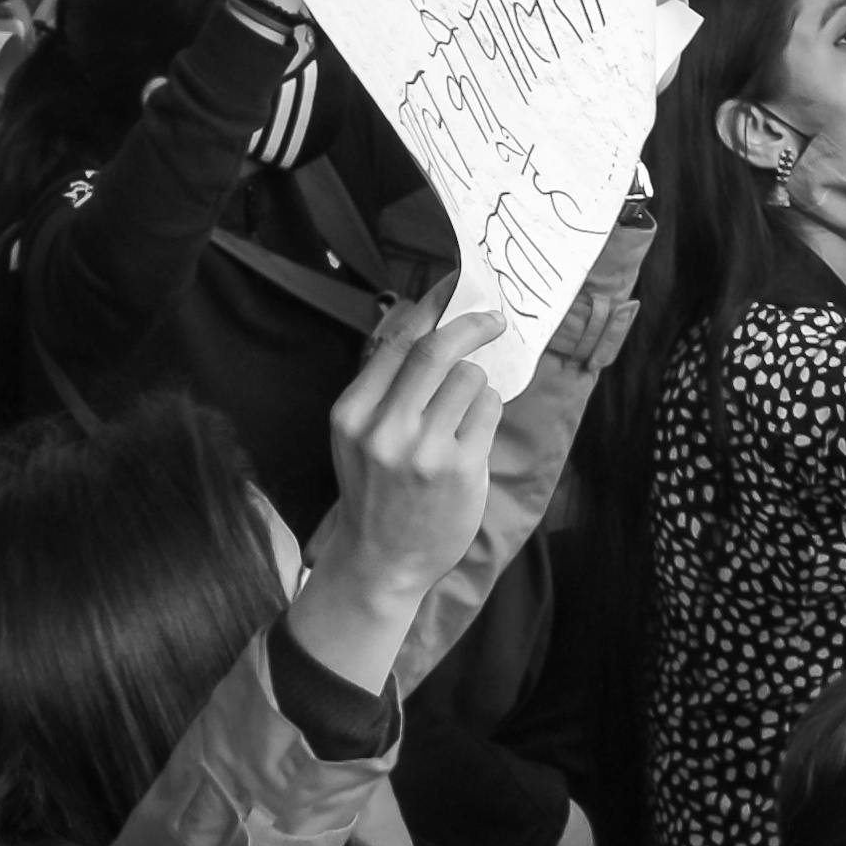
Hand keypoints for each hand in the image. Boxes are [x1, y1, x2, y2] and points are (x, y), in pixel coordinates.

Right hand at [290, 300, 510, 692]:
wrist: (382, 561)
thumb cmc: (375, 490)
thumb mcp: (358, 435)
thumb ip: (385, 384)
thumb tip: (427, 321)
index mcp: (352, 412)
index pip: (398, 340)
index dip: (431, 305)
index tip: (453, 284)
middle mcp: (384, 428)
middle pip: (436, 349)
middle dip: (471, 324)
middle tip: (493, 318)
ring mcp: (423, 450)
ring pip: (468, 377)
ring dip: (475, 382)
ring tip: (464, 409)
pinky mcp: (459, 468)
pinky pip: (487, 409)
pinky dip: (486, 409)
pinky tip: (472, 431)